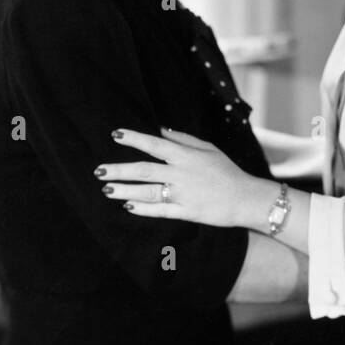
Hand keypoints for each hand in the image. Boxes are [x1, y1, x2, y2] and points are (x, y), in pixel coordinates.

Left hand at [96, 127, 260, 228]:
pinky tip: (128, 206)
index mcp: (187, 156)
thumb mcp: (209, 149)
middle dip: (119, 170)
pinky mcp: (186, 212)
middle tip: (98, 171)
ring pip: (147, 192)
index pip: (155, 145)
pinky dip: (143, 209)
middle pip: (144, 170)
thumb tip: (161, 131)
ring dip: (125, 191)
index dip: (134, 139)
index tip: (116, 135)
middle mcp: (182, 174)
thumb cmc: (227, 171)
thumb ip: (184, 140)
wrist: (246, 198)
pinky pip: (160, 211)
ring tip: (107, 189)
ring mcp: (183, 194)